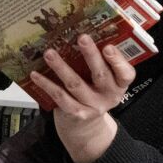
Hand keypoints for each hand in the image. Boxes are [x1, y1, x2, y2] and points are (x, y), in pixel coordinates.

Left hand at [28, 35, 135, 162]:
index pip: (126, 74)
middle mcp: (108, 96)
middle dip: (91, 55)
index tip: (108, 47)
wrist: (86, 127)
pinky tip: (36, 74)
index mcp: (119, 84)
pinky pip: (60, 97)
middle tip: (82, 38)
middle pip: (101, 75)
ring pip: (76, 84)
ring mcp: (92, 106)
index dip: (118, 61)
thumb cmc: (95, 93)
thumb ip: (102, 63)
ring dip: (61, 67)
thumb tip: (84, 35)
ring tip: (50, 53)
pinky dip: (47, 85)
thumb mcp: (105, 81)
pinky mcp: (75, 113)